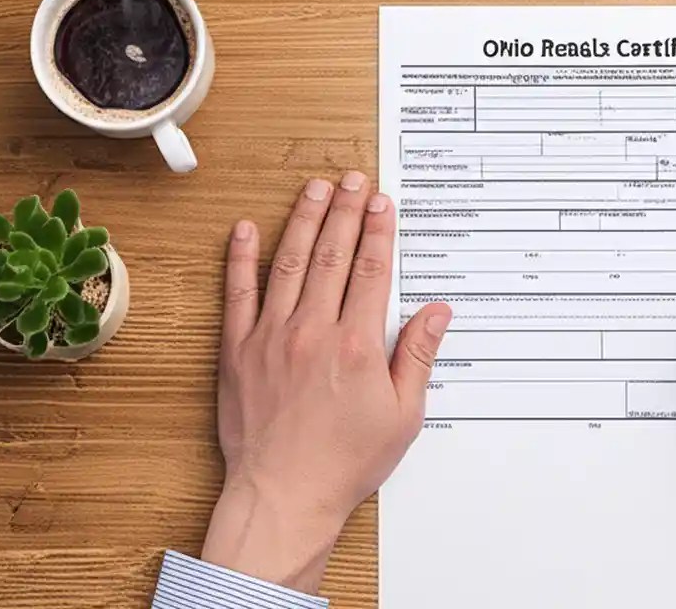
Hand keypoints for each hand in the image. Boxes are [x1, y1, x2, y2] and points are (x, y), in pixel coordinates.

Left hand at [201, 171, 451, 593]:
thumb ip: (417, 355)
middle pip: (331, 255)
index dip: (378, 231)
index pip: (371, 270)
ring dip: (302, 221)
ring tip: (313, 190)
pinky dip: (241, 258)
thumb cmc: (344, 463)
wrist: (283, 495)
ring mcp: (270, 336)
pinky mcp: (237, 351)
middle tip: (352, 181)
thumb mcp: (402, 415)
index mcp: (356, 345)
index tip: (381, 203)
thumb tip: (437, 312)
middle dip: (344, 212)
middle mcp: (312, 331)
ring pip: (288, 263)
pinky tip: (246, 230)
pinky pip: (238, 293)